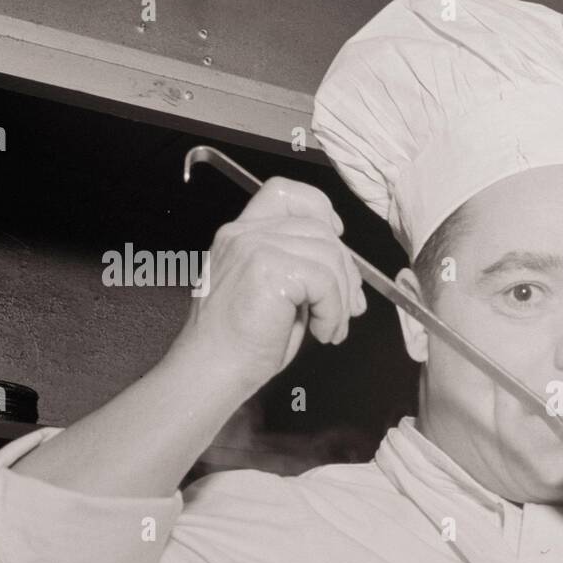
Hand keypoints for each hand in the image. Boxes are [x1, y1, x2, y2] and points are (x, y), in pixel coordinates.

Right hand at [174, 177, 366, 393]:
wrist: (212, 370)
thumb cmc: (241, 344)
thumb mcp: (276, 294)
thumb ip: (304, 271)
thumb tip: (351, 279)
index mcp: (242, 234)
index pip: (284, 192)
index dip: (320, 208)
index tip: (338, 238)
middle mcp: (244, 233)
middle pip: (319, 228)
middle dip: (346, 270)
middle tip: (349, 309)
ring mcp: (254, 247)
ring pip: (328, 255)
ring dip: (341, 298)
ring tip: (332, 328)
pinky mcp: (268, 268)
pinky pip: (324, 281)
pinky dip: (333, 311)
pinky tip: (323, 332)